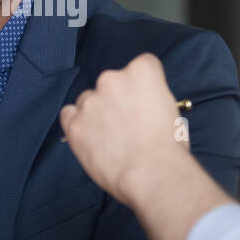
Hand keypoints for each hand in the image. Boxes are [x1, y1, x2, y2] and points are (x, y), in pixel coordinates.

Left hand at [58, 52, 194, 204]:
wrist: (152, 173)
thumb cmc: (167, 148)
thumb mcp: (171, 110)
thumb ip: (152, 99)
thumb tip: (143, 107)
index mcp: (141, 73)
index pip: (141, 66)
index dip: (143, 87)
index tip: (143, 101)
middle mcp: (112, 80)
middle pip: (110, 83)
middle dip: (116, 100)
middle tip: (126, 124)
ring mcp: (90, 101)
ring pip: (88, 100)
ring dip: (96, 113)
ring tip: (110, 137)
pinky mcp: (75, 123)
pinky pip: (68, 115)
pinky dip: (77, 123)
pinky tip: (90, 138)